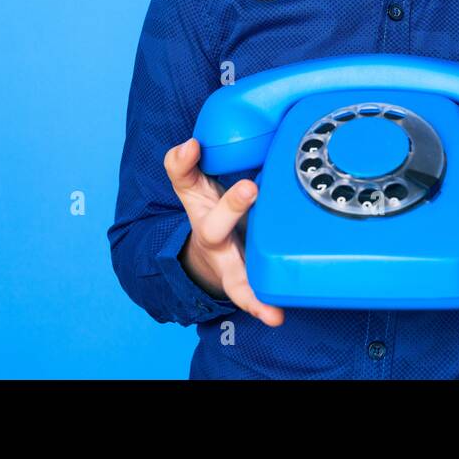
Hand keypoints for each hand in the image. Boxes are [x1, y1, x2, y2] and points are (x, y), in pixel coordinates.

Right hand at [165, 137, 284, 325]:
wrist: (204, 253)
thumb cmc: (208, 211)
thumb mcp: (194, 184)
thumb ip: (189, 162)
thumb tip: (192, 143)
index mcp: (198, 203)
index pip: (186, 180)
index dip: (184, 163)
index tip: (192, 145)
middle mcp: (210, 234)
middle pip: (214, 225)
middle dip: (231, 206)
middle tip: (249, 186)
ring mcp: (226, 261)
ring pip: (233, 274)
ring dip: (245, 284)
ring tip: (264, 298)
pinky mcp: (240, 280)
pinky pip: (248, 295)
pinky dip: (260, 307)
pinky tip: (274, 315)